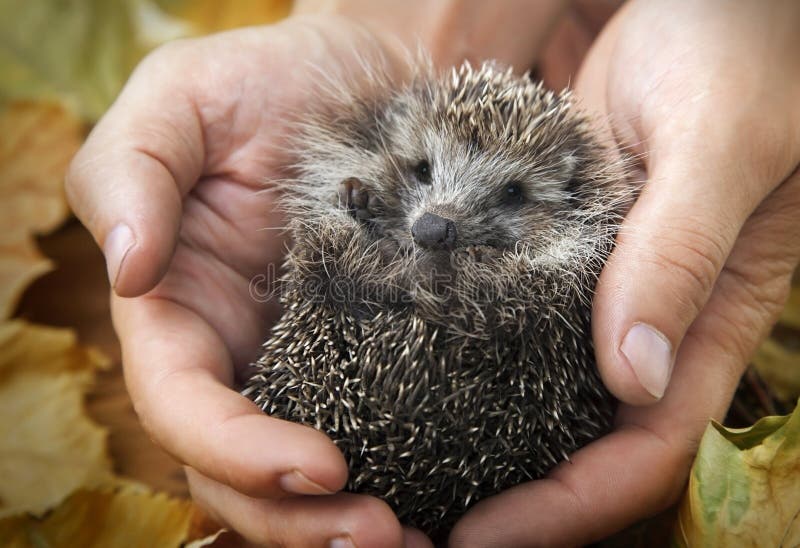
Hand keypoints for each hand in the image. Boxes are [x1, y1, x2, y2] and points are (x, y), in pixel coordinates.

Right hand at [66, 15, 435, 546]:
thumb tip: (127, 269)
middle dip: (296, 517)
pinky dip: (408, 469)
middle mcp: (239, 351)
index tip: (320, 464)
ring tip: (421, 539)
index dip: (235, 449)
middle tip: (382, 536)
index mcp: (179, 310)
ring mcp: (311, 360)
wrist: (372, 71)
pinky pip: (383, 427)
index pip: (183, 406)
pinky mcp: (379, 351)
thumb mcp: (178, 100)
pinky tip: (457, 491)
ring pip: (306, 472)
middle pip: (240, 468)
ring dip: (347, 520)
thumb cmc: (269, 78)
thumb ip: (129, 173)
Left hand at [450, 1, 799, 544]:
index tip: (479, 539)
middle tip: (423, 526)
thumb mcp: (715, 145)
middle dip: (516, 503)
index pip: (644, 450)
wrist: (699, 2)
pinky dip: (468, 368)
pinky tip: (407, 379)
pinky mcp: (556, 256)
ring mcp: (598, 292)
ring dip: (484, 446)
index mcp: (707, 319)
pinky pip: (513, 329)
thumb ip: (679, 254)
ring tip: (404, 473)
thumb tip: (632, 377)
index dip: (568, 509)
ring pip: (544, 399)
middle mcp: (650, 322)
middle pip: (585, 445)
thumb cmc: (733, 54)